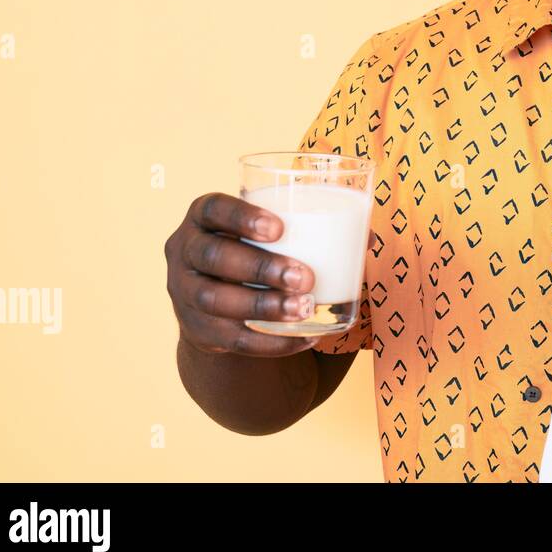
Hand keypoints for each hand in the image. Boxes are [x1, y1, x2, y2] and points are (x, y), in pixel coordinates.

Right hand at [164, 192, 319, 354]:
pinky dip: (271, 342)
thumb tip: (367, 236)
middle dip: (260, 267)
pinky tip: (304, 338)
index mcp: (203, 217)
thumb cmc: (255, 251)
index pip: (212, 208)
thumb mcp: (268, 234)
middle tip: (305, 277)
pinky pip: (231, 340)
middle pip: (213, 256)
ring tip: (305, 308)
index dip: (241, 217)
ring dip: (264, 306)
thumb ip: (311, 229)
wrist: (218, 303)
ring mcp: (184, 293)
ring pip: (215, 300)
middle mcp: (184, 251)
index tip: (279, 229)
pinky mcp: (196, 330)